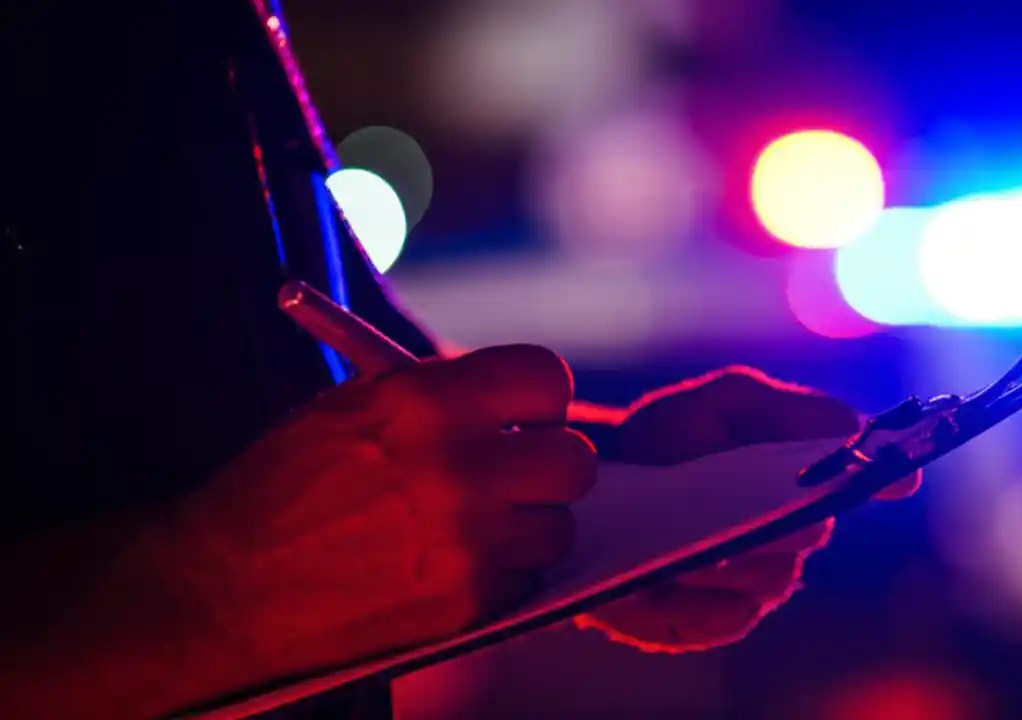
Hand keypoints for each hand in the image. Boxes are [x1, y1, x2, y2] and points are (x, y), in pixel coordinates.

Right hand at [164, 344, 595, 681]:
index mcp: (423, 401)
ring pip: (558, 528)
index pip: (546, 378)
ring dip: (528, 526)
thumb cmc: (284, 485)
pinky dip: (500, 575)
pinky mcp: (463, 604)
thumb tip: (515, 404)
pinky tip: (449, 565)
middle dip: (551, 465)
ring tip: (476, 525)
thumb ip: (440, 396)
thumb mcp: (354, 407)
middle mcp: (455, 468)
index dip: (541, 399)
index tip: (527, 416)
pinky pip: (525, 580)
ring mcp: (464, 542)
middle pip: (575, 460)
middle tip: (519, 474)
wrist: (222, 585)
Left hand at [576, 366, 919, 651]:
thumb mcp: (718, 403)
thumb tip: (851, 425)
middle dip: (781, 518)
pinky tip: (667, 578)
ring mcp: (753, 584)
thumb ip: (780, 408)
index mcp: (806, 479)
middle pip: (811, 533)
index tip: (897, 474)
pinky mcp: (707, 623)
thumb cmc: (668, 438)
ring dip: (731, 559)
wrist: (597, 485)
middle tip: (745, 506)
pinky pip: (725, 621)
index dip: (885, 475)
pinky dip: (698, 601)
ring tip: (686, 541)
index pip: (864, 479)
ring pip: (770, 581)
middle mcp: (791, 535)